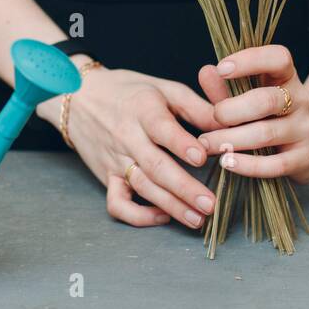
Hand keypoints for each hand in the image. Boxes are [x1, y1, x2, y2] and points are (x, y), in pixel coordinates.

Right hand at [57, 65, 221, 229]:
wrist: (79, 96)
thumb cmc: (130, 92)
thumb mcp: (164, 89)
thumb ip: (197, 106)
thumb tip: (228, 124)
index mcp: (143, 107)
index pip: (160, 127)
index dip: (180, 143)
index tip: (201, 157)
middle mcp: (127, 135)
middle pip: (154, 165)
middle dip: (183, 188)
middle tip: (209, 204)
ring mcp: (115, 159)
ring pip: (142, 187)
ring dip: (170, 206)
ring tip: (197, 219)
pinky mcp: (106, 176)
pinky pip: (117, 203)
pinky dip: (137, 215)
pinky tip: (162, 216)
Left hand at [195, 45, 308, 184]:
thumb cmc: (271, 117)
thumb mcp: (250, 97)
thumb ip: (225, 88)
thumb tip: (205, 72)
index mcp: (288, 77)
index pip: (278, 58)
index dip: (250, 60)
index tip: (221, 68)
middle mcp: (301, 100)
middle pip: (266, 100)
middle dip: (232, 110)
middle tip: (213, 117)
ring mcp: (305, 129)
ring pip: (266, 133)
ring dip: (231, 139)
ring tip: (207, 144)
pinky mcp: (305, 158)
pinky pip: (275, 164)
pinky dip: (247, 165)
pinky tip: (227, 162)